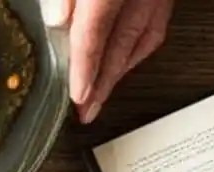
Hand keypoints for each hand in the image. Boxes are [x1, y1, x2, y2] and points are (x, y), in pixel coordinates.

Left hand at [41, 0, 174, 122]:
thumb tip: (57, 19)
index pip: (95, 33)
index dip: (85, 69)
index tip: (78, 97)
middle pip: (122, 44)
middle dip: (103, 84)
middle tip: (87, 111)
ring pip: (145, 37)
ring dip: (121, 70)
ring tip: (101, 93)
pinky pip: (156, 22)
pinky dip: (140, 46)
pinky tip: (126, 57)